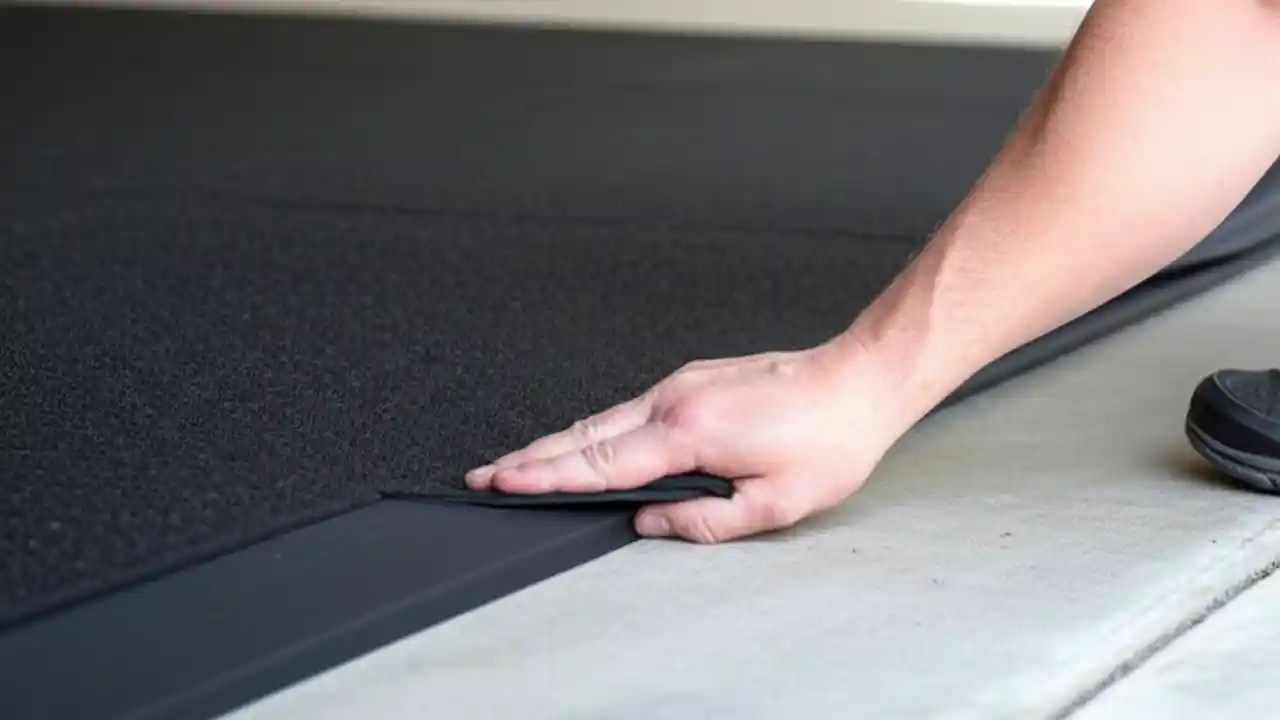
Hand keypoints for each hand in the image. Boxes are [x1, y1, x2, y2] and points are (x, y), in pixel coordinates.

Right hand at [465, 338, 913, 542]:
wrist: (857, 380)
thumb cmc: (826, 441)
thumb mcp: (773, 504)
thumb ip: (703, 520)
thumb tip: (649, 523)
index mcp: (689, 431)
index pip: (602, 462)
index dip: (548, 476)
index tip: (504, 481)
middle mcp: (674, 399)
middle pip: (586, 434)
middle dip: (531, 457)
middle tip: (485, 474)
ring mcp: (680, 384)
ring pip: (603, 418)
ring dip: (557, 443)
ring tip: (518, 465)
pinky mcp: (691, 380)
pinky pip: (628, 409)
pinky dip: (594, 429)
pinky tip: (580, 443)